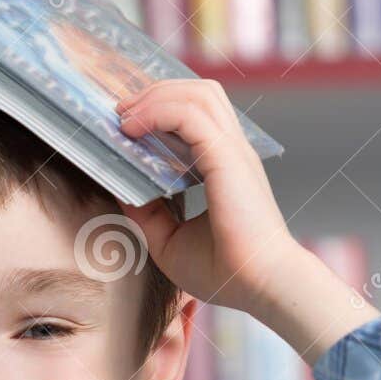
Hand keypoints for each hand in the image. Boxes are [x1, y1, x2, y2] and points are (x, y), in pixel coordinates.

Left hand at [113, 79, 301, 314]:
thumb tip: (119, 188)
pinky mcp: (226, 158)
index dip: (163, 107)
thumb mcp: (170, 241)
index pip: (199, 114)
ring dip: (154, 97)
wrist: (261, 286)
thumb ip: (147, 213)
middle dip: (156, 92)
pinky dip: (157, 112)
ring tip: (124, 116)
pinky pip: (188, 115)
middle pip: (199, 93)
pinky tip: (132, 129)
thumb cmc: (225, 272)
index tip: (127, 122)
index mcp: (225, 166)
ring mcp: (232, 151)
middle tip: (120, 111)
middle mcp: (232, 151)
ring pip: (197, 94)